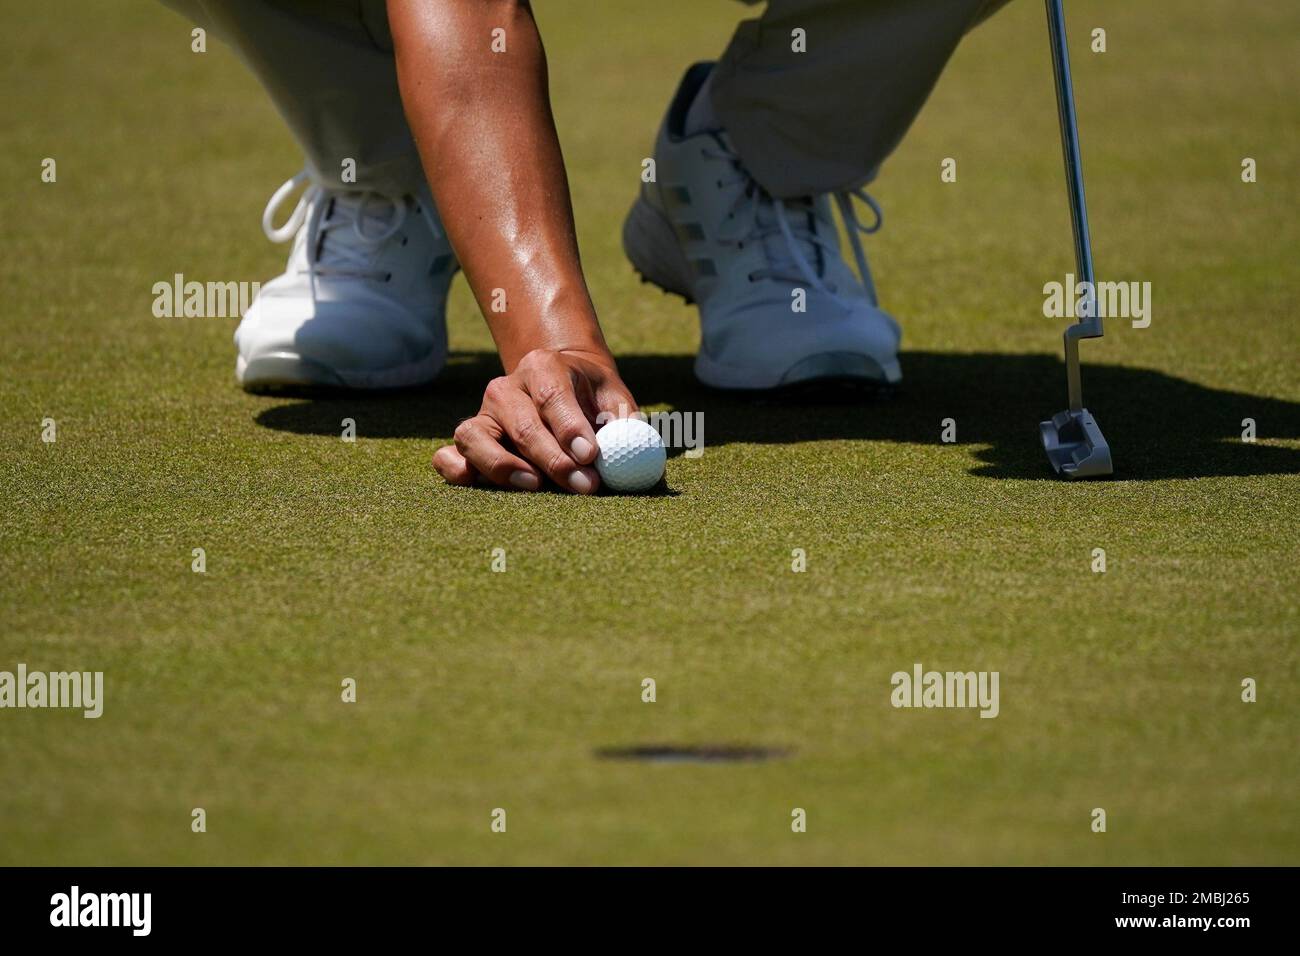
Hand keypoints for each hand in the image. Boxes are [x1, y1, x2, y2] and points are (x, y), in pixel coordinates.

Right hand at [434, 348, 636, 492]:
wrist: (559, 383)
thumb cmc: (591, 396)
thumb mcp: (614, 396)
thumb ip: (625, 420)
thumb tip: (632, 446)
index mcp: (544, 366)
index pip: (554, 397)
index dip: (570, 428)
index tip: (590, 455)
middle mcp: (506, 387)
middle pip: (522, 424)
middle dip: (554, 460)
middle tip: (584, 486)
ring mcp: (483, 414)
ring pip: (476, 437)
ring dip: (502, 466)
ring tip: (535, 486)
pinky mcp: (469, 439)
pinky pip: (448, 454)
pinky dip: (454, 469)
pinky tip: (472, 481)